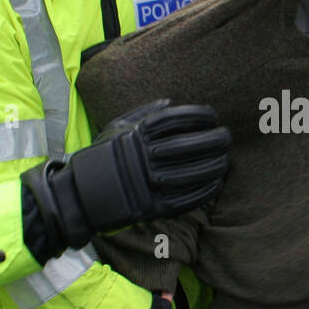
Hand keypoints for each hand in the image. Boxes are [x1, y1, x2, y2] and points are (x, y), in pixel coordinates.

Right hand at [21, 99, 230, 257]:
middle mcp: (145, 157)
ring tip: (226, 160)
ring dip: (215, 165)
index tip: (213, 116)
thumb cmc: (102, 157)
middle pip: (189, 145)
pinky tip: (216, 182)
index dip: (199, 116)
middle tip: (226, 137)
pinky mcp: (153, 206)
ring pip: (193, 172)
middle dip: (214, 139)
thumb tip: (170, 102)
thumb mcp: (117, 128)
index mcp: (138, 135)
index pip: (176, 119)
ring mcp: (150, 183)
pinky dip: (205, 190)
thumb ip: (144, 113)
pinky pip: (187, 198)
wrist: (81, 195)